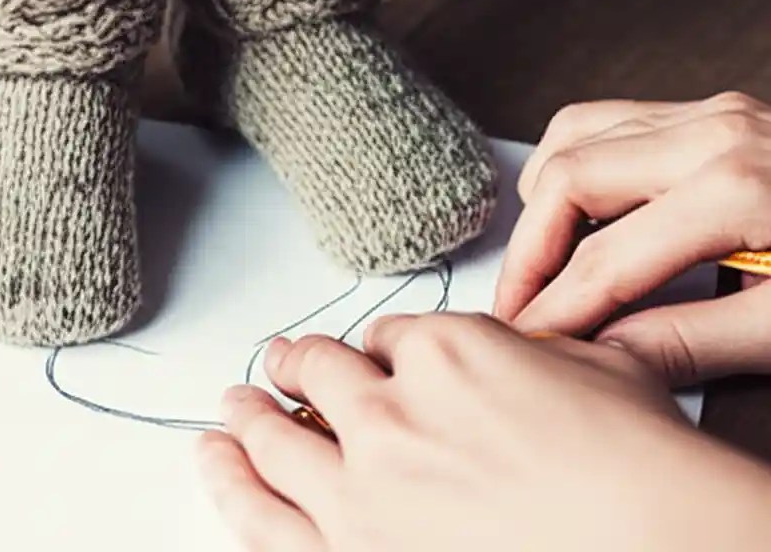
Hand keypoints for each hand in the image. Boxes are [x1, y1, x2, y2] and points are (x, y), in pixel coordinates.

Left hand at [196, 315, 770, 551]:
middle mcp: (391, 416)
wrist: (654, 543)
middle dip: (291, 369)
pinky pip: (265, 521)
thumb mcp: (591, 371)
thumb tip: (505, 356)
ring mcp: (362, 492)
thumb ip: (523, 356)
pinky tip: (216, 468)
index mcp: (447, 355)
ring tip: (225, 415)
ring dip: (242, 423)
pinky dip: (233, 490)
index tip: (363, 360)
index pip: (386, 340)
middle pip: (317, 378)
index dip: (374, 352)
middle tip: (273, 368)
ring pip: (272, 444)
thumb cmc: (641, 470)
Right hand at [493, 92, 770, 384]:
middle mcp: (715, 133)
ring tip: (546, 265)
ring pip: (576, 136)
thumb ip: (692, 342)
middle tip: (521, 310)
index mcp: (738, 188)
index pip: (604, 260)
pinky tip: (584, 216)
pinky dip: (577, 166)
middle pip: (567, 180)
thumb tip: (602, 357)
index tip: (526, 347)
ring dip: (546, 202)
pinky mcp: (715, 110)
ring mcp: (714, 111)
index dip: (553, 311)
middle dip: (530, 253)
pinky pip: (608, 120)